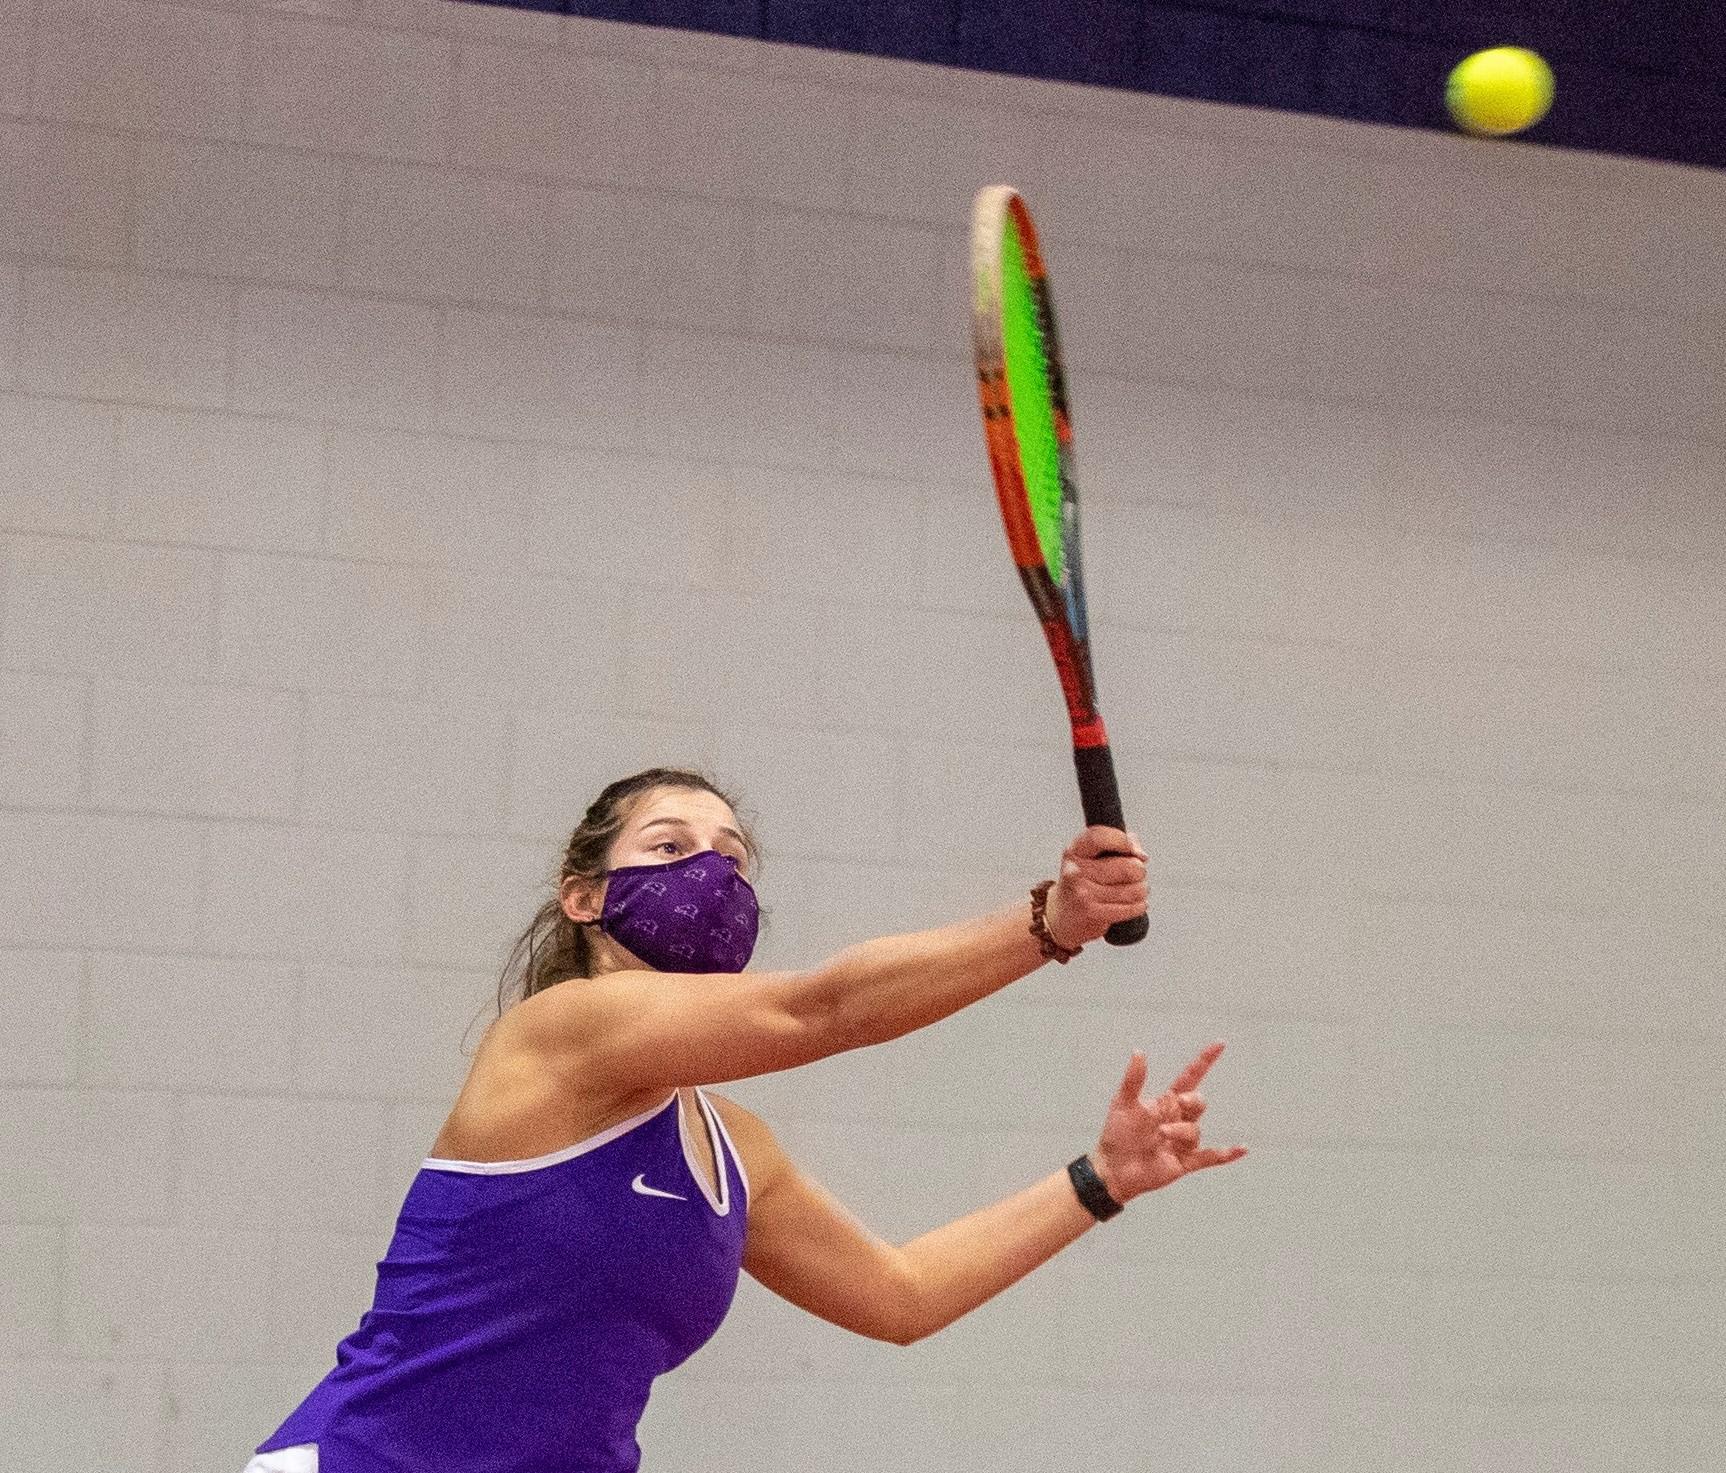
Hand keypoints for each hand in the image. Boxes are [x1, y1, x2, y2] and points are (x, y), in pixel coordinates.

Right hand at [1042, 826, 1147, 948]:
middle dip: (1140, 871)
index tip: (1133, 850)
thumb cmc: (1084, 881)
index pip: (1098, 837)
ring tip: (1135, 890)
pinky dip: (1139, 906)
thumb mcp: (1092, 856)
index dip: (1122, 841)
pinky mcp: (1092, 913)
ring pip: (1134, 889)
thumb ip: (1118, 844)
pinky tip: (1135, 903)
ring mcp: (1082, 893)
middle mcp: (1075, 870)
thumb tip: (1141, 855)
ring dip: (1142, 890)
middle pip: (1127, 867)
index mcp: (1075, 850)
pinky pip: (1131, 907)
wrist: (1064, 915)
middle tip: (1137, 874)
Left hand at [1090, 1042, 1245, 1203]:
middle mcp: (1178, 1119)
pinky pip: (1210, 1157)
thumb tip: (1139, 1051)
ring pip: (1195, 1130)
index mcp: (1166, 1102)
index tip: (1220, 1044)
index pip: (1191, 1077)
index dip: (1205, 1060)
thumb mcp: (1123, 1103)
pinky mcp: (1185, 1162)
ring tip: (1160, 1135)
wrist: (1112, 1169)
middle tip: (1177, 1105)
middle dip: (1192, 1101)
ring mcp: (1183, 1141)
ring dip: (1180, 1132)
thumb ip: (1133, 1079)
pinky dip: (1227, 1154)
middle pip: (1198, 1102)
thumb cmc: (1116, 1135)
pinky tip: (1243, 1149)